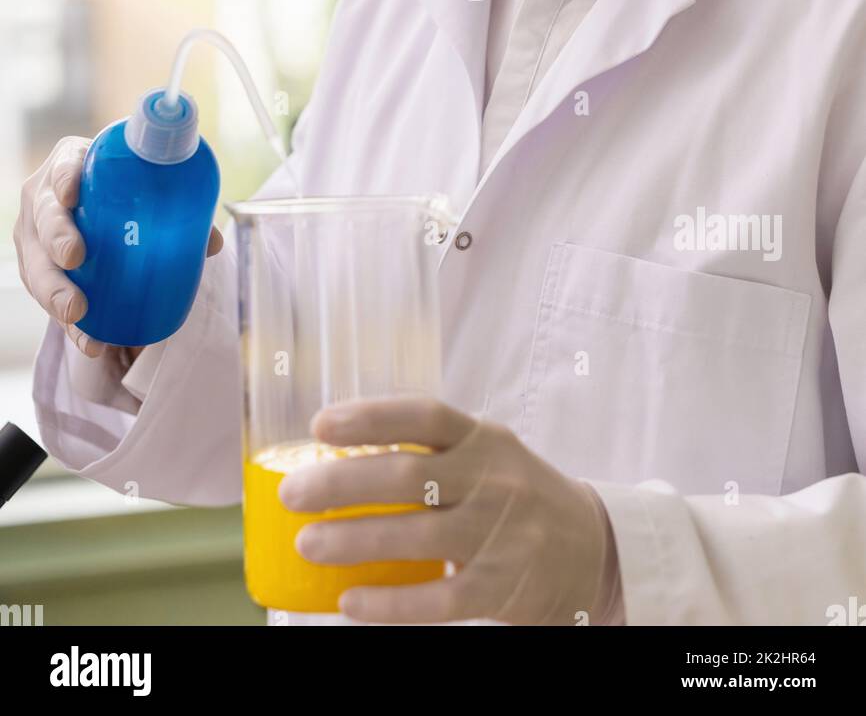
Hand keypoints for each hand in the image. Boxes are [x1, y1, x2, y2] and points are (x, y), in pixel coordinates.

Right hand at [13, 135, 223, 358]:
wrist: (97, 210)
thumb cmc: (125, 192)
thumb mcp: (145, 190)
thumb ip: (181, 211)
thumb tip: (212, 244)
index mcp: (75, 163)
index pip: (66, 164)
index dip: (65, 177)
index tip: (72, 195)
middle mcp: (47, 196)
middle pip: (44, 216)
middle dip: (56, 238)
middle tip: (75, 258)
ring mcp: (36, 234)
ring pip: (35, 262)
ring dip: (54, 290)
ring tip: (77, 311)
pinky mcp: (37, 268)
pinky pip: (46, 297)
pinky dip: (68, 323)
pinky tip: (89, 341)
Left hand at [279, 396, 609, 625]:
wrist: (595, 551)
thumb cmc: (519, 497)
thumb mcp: (489, 457)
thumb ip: (433, 453)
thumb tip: (337, 459)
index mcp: (484, 440)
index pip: (425, 415)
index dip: (371, 417)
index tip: (321, 424)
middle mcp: (493, 480)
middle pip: (410, 475)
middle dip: (342, 483)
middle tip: (293, 493)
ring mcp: (500, 535)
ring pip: (417, 537)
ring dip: (354, 540)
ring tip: (307, 543)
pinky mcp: (503, 588)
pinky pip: (439, 600)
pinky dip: (390, 604)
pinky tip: (350, 602)